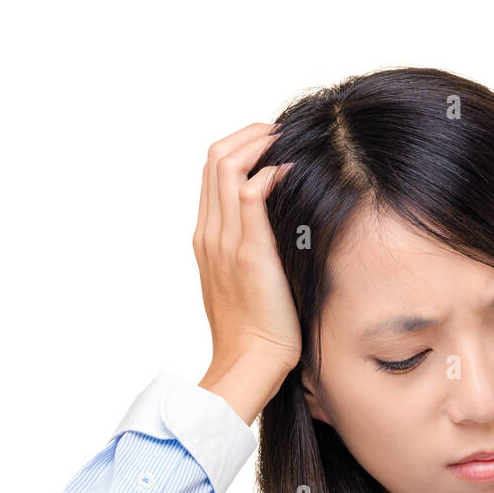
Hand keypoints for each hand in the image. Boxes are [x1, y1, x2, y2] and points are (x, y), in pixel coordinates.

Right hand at [192, 120, 300, 381]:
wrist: (250, 361)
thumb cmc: (255, 331)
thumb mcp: (244, 283)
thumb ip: (249, 251)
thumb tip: (275, 230)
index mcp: (206, 239)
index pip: (210, 174)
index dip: (237, 148)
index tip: (266, 143)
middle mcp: (210, 234)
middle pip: (214, 159)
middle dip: (247, 135)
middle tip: (276, 131)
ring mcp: (225, 242)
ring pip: (226, 166)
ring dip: (257, 143)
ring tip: (283, 139)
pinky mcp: (249, 253)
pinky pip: (249, 195)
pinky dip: (268, 173)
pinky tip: (288, 171)